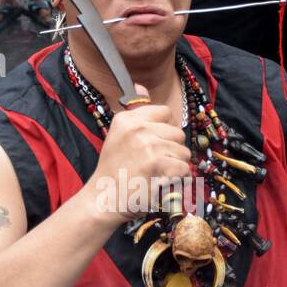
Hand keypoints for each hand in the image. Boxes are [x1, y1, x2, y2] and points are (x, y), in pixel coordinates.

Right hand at [86, 84, 191, 224]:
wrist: (102, 199)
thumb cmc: (113, 171)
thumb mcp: (118, 135)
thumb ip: (135, 112)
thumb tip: (141, 86)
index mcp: (128, 118)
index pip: (165, 112)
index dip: (166, 130)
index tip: (156, 144)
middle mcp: (137, 128)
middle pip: (177, 133)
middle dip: (172, 151)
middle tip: (154, 164)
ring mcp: (147, 144)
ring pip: (183, 152)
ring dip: (175, 167)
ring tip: (157, 175)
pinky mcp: (156, 163)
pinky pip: (184, 168)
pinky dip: (178, 180)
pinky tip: (162, 183)